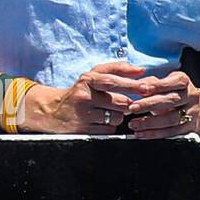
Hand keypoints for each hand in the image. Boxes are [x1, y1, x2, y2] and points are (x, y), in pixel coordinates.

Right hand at [25, 61, 141, 133]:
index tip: (147, 87)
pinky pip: (110, 129)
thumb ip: (116, 69)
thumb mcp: (92, 76)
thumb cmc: (80, 91)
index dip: (131, 84)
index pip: (112, 81)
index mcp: (87, 80)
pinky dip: (109, 126)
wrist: (52, 111)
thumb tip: (141, 70)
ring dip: (117, 116)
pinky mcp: (85, 130)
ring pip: (117, 117)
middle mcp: (84, 96)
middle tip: (121, 103)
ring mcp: (84, 114)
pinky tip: (99, 121)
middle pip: (120, 102)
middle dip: (125, 104)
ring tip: (105, 112)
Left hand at [124, 71, 199, 139]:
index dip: (158, 85)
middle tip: (133, 108)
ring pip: (171, 119)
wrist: (196, 108)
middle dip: (149, 104)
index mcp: (183, 81)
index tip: (142, 89)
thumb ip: (151, 82)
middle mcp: (190, 96)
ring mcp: (192, 113)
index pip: (174, 82)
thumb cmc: (172, 91)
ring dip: (150, 123)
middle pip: (171, 100)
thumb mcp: (164, 81)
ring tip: (133, 124)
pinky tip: (141, 133)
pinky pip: (171, 132)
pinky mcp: (189, 128)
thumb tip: (138, 86)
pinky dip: (154, 134)